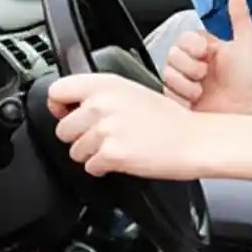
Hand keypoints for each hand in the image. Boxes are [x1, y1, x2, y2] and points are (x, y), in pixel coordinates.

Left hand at [48, 73, 201, 179]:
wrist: (194, 140)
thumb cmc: (170, 119)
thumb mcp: (133, 91)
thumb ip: (101, 95)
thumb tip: (70, 107)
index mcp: (107, 83)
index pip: (57, 90)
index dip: (59, 106)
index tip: (67, 113)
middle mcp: (102, 103)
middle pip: (62, 128)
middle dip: (79, 137)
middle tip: (104, 137)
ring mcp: (106, 129)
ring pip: (75, 151)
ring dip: (91, 154)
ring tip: (118, 147)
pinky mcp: (111, 154)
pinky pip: (90, 167)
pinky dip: (103, 168)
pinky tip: (123, 159)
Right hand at [163, 0, 251, 113]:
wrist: (249, 108)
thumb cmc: (249, 78)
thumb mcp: (247, 42)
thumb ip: (240, 17)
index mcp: (204, 49)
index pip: (183, 39)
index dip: (191, 46)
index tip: (206, 53)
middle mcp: (193, 65)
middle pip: (171, 55)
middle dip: (189, 66)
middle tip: (205, 74)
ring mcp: (186, 83)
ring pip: (167, 75)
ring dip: (185, 83)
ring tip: (202, 90)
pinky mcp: (181, 102)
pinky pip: (167, 95)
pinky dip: (180, 98)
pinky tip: (196, 101)